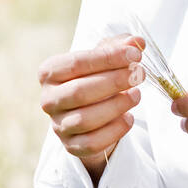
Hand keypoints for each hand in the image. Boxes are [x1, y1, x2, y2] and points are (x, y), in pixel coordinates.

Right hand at [38, 35, 146, 176]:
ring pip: (85, 119)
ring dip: (116, 106)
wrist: (91, 112)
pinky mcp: (71, 146)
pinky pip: (92, 143)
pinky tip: (129, 118)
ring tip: (137, 95)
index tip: (135, 55)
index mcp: (50, 72)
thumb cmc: (95, 77)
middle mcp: (48, 99)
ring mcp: (58, 125)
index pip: (76, 63)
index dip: (107, 58)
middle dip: (113, 82)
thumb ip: (120, 47)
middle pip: (79, 92)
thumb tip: (137, 41)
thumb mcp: (105, 58)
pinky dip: (114, 131)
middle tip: (139, 75)